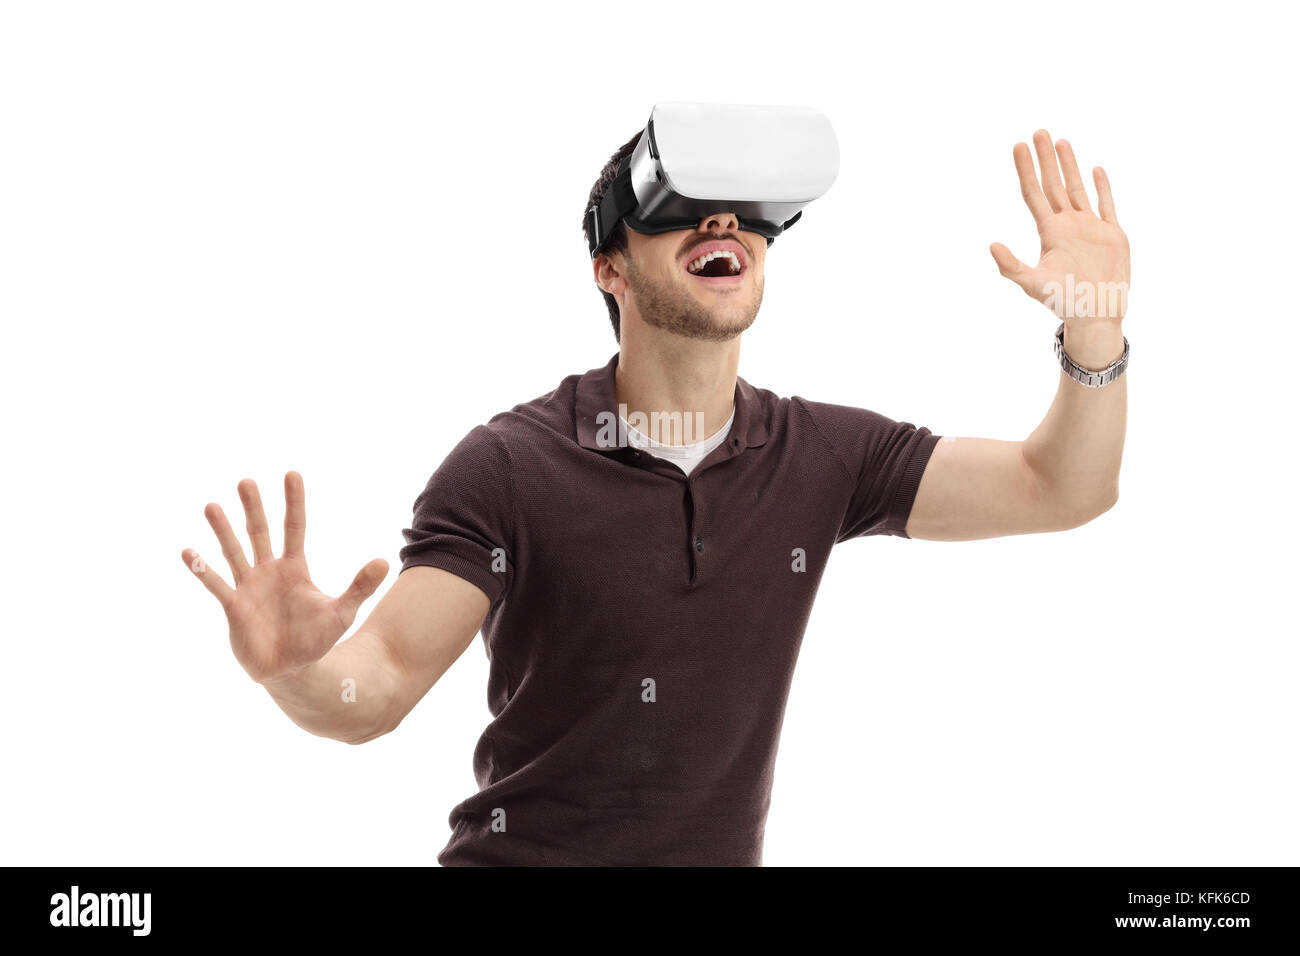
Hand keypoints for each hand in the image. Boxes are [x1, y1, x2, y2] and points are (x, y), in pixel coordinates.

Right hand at [182, 472, 388, 682]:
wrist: (293, 670)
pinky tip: (189, 552)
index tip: (291, 474)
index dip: (294, 503)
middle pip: (259, 532)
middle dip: (253, 508)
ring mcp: (249, 587)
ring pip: (234, 552)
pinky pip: (217, 585)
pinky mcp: (234, 607)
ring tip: (211, 506)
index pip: (294, 527)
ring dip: (223, 531)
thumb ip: (360, 586)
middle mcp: (269, 571)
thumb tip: (384, 561)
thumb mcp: (342, 611)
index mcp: (295, 567)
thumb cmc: (317, 639)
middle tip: (246, 481)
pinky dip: (203, 570)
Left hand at [990, 130, 1129, 336]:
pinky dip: (1102, 187)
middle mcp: (1067, 225)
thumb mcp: (1033, 284)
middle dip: (1046, 158)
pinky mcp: (1112, 233)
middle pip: (1053, 184)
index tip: (1018, 146)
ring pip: (1077, 188)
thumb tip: (991, 245)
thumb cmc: (1063, 302)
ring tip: (1061, 141)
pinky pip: (1106, 204)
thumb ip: (1011, 265)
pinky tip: (1095, 169)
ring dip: (1070, 165)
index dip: (1026, 170)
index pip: (1033, 193)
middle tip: (1038, 131)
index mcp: (1049, 232)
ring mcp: (1089, 227)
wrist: (1096, 314)